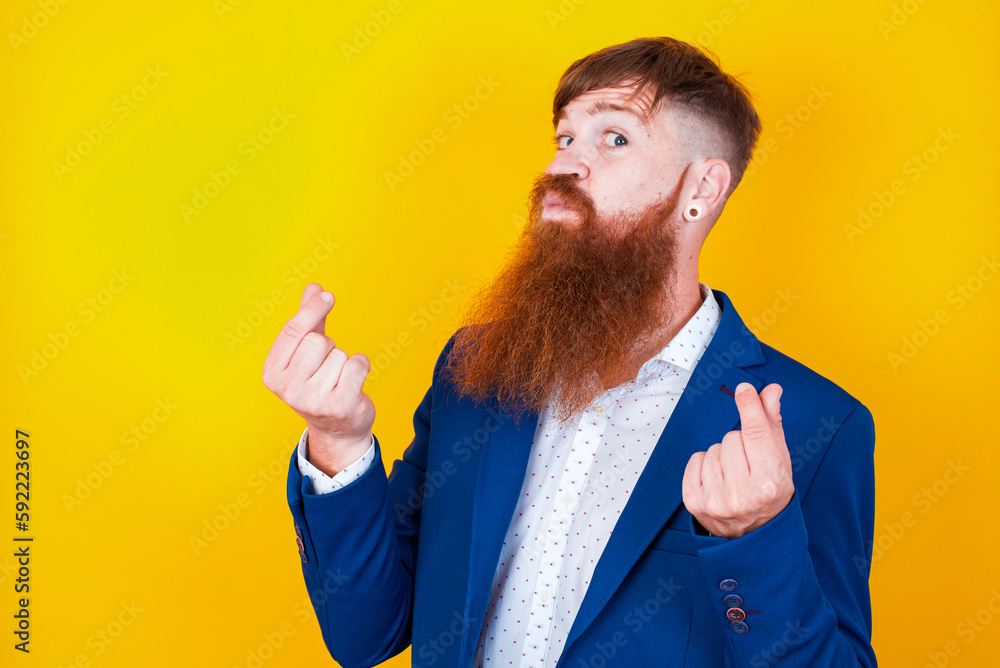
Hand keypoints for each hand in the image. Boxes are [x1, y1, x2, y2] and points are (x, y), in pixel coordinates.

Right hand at [262, 283, 374, 474]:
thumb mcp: (307, 352)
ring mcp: (313, 400)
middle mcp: (288, 389)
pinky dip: (361, 366)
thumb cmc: (321, 383)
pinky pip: (357, 364)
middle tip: (327, 367)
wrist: (338, 428)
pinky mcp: (339, 405)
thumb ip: (309, 320)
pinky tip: (353, 382)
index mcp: (273, 374)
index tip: (327, 296)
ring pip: (339, 354)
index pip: (293, 331)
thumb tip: (314, 287)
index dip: (312, 309)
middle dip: (329, 346)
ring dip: (344, 361)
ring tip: (338, 380)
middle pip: (317, 341)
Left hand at [681, 382, 792, 538]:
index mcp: (769, 483)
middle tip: (749, 465)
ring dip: (723, 456)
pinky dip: (705, 464)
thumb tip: (770, 391)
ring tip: (735, 475)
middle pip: (732, 437)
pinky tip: (718, 479)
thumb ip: (772, 424)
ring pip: (713, 448)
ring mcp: (715, 500)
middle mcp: (741, 494)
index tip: (744, 389)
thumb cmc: (770, 493)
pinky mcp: (694, 502)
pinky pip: (695, 459)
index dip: (749, 406)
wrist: (754, 535)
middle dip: (741, 444)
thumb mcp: (780, 461)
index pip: (755, 433)